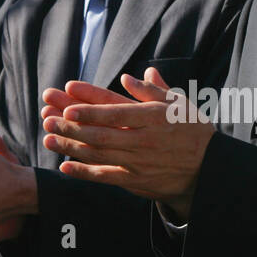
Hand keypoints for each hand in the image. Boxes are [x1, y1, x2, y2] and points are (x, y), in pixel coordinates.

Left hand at [41, 67, 213, 219]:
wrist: (209, 170)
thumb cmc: (193, 131)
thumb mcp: (179, 105)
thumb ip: (153, 91)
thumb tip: (130, 76)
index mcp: (152, 117)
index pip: (116, 109)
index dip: (90, 105)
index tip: (67, 98)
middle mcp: (143, 139)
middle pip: (100, 132)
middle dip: (71, 125)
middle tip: (47, 116)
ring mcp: (138, 162)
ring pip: (98, 153)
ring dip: (71, 146)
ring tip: (48, 137)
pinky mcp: (135, 180)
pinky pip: (106, 176)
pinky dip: (84, 172)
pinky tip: (65, 165)